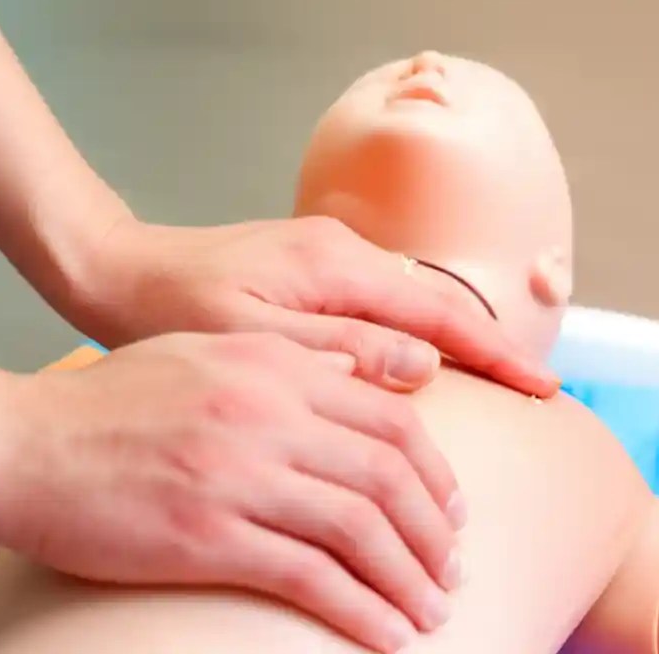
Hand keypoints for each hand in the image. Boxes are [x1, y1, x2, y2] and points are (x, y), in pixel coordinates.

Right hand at [0, 332, 464, 652]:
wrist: (18, 444)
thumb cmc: (103, 405)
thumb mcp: (199, 355)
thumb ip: (283, 364)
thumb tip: (358, 380)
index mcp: (270, 364)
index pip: (390, 417)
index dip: (436, 471)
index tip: (451, 510)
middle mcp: (265, 412)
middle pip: (389, 473)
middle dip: (436, 531)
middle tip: (452, 568)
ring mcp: (237, 473)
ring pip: (361, 528)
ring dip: (409, 578)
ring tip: (431, 612)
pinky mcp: (206, 535)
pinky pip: (310, 576)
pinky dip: (361, 610)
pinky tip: (385, 635)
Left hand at [70, 217, 558, 396]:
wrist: (112, 268)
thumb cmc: (165, 308)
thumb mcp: (248, 340)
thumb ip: (337, 351)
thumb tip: (423, 366)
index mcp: (332, 266)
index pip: (439, 313)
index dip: (497, 357)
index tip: (545, 393)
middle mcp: (340, 252)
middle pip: (437, 306)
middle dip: (487, 354)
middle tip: (532, 406)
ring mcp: (324, 257)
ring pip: (410, 306)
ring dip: (452, 350)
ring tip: (490, 402)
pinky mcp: (307, 271)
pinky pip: (379, 306)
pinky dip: (411, 339)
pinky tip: (418, 377)